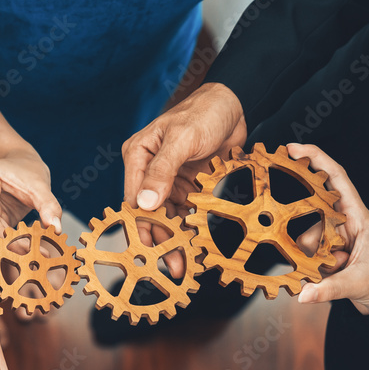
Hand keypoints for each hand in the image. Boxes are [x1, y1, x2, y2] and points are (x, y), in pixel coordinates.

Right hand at [0, 146, 61, 260]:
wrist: (19, 161)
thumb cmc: (26, 168)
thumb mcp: (40, 184)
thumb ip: (48, 205)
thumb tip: (55, 227)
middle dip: (6, 243)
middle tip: (28, 260)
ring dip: (10, 244)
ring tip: (34, 254)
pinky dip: (10, 240)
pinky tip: (26, 248)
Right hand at [121, 82, 245, 275]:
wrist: (234, 103)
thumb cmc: (203, 112)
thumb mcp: (182, 139)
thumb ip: (162, 170)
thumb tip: (145, 202)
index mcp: (138, 156)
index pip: (134, 199)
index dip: (142, 227)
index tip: (150, 252)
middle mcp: (149, 170)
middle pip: (151, 213)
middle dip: (160, 240)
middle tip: (173, 266)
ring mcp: (169, 178)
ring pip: (168, 216)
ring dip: (177, 238)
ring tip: (186, 263)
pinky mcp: (188, 183)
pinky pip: (186, 210)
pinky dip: (191, 227)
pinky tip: (196, 244)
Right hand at [290, 144, 368, 314]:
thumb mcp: (359, 283)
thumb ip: (330, 288)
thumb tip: (305, 293)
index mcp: (358, 218)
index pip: (336, 179)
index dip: (317, 159)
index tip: (294, 149)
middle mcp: (343, 223)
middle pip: (312, 207)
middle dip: (305, 218)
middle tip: (311, 236)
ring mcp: (334, 237)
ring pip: (306, 234)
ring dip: (312, 254)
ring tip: (335, 269)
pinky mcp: (326, 250)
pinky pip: (306, 250)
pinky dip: (310, 263)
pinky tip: (326, 273)